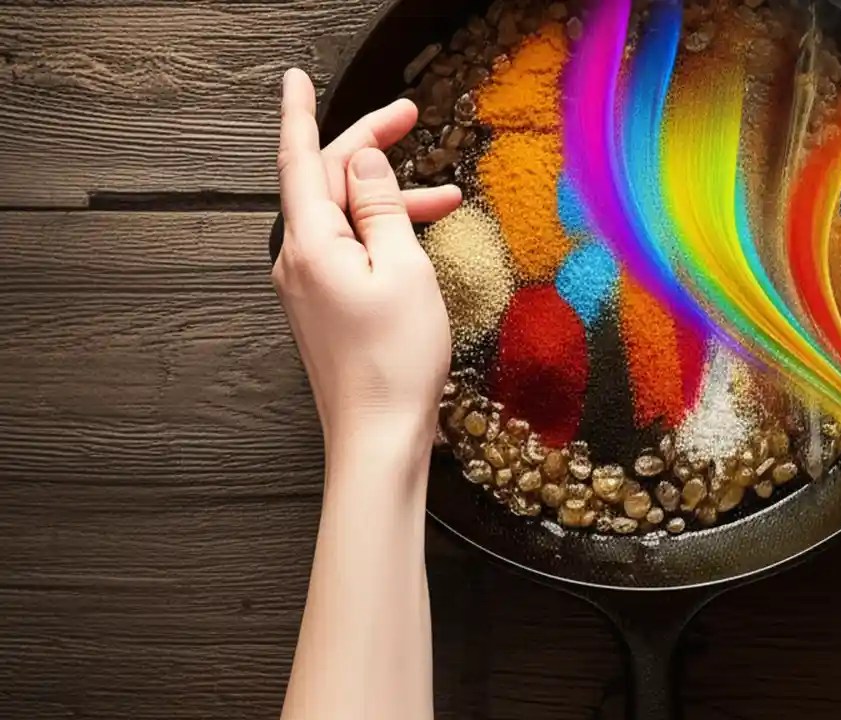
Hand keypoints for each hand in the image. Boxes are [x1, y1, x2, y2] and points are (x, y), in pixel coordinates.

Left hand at [273, 68, 460, 464]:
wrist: (377, 438)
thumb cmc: (395, 362)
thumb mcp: (403, 268)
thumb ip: (381, 206)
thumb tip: (362, 161)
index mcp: (311, 244)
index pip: (302, 159)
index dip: (300, 112)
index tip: (297, 78)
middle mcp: (297, 261)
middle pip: (325, 184)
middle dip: (368, 150)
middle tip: (410, 120)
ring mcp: (307, 286)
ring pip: (343, 219)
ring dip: (388, 199)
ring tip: (446, 197)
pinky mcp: (323, 307)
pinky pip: (348, 250)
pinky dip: (381, 234)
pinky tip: (417, 237)